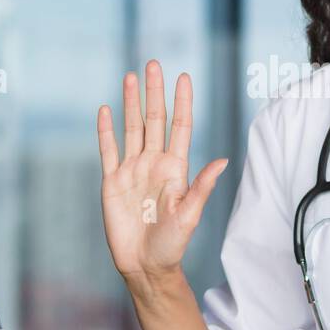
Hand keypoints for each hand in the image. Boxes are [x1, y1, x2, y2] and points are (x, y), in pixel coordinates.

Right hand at [97, 61, 228, 285]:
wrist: (144, 265)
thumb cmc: (172, 244)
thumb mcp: (190, 215)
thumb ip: (202, 186)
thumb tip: (223, 160)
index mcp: (176, 168)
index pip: (180, 127)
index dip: (182, 103)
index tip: (184, 78)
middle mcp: (154, 163)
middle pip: (154, 120)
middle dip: (155, 92)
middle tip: (154, 64)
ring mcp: (132, 170)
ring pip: (132, 128)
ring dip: (132, 102)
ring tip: (131, 76)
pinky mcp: (112, 181)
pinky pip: (108, 150)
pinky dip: (106, 130)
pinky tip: (106, 109)